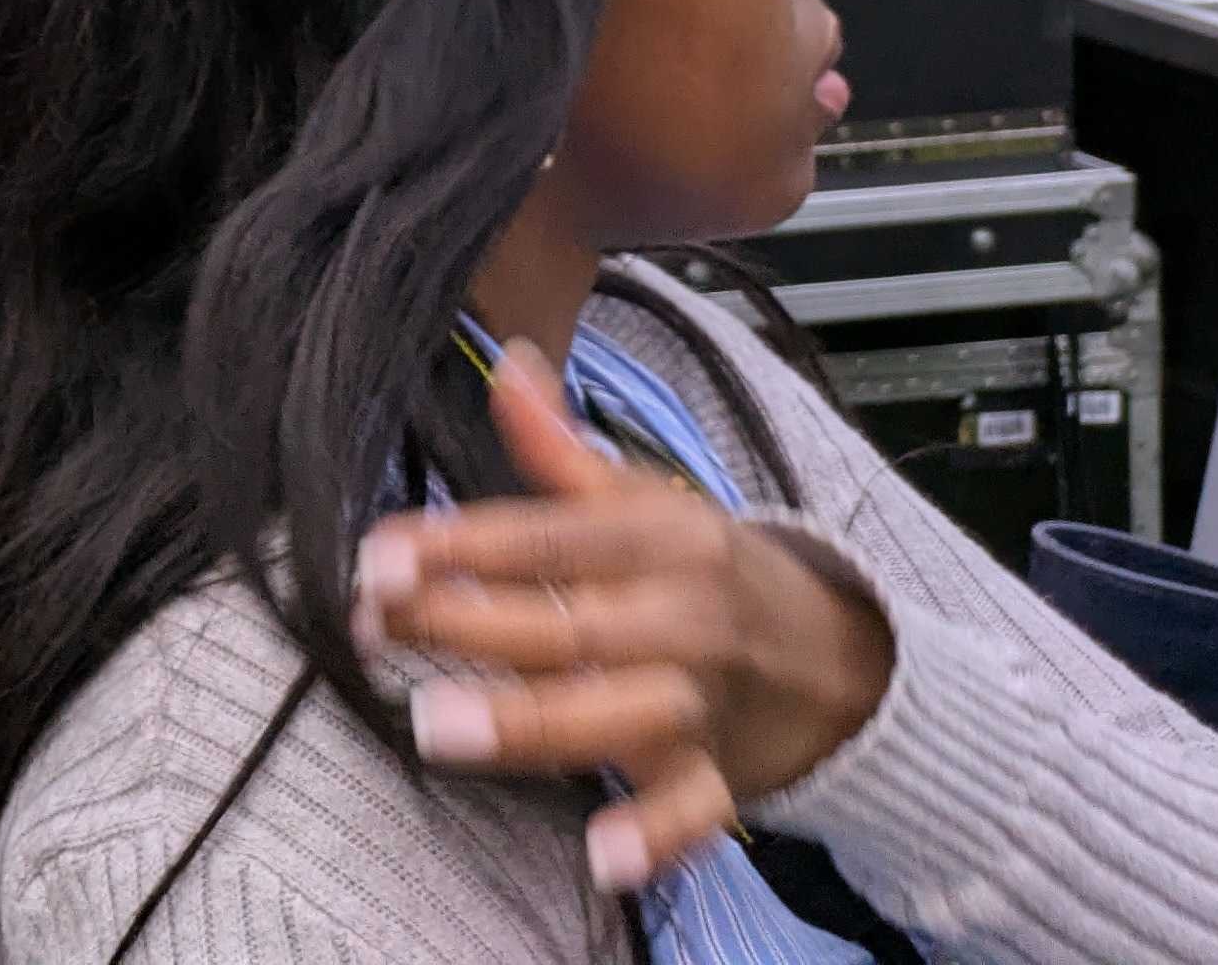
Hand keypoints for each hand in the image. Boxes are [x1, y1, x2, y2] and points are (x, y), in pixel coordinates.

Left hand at [357, 341, 893, 894]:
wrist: (845, 656)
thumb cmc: (709, 569)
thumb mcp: (644, 498)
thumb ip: (558, 445)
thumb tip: (506, 360)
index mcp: (656, 538)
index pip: (547, 537)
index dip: (463, 544)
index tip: (379, 553)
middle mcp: (679, 615)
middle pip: (563, 622)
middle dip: (464, 624)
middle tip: (372, 626)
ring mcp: (701, 700)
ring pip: (614, 711)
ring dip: (528, 721)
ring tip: (435, 726)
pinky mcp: (720, 777)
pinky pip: (694, 811)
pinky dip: (656, 837)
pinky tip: (604, 858)